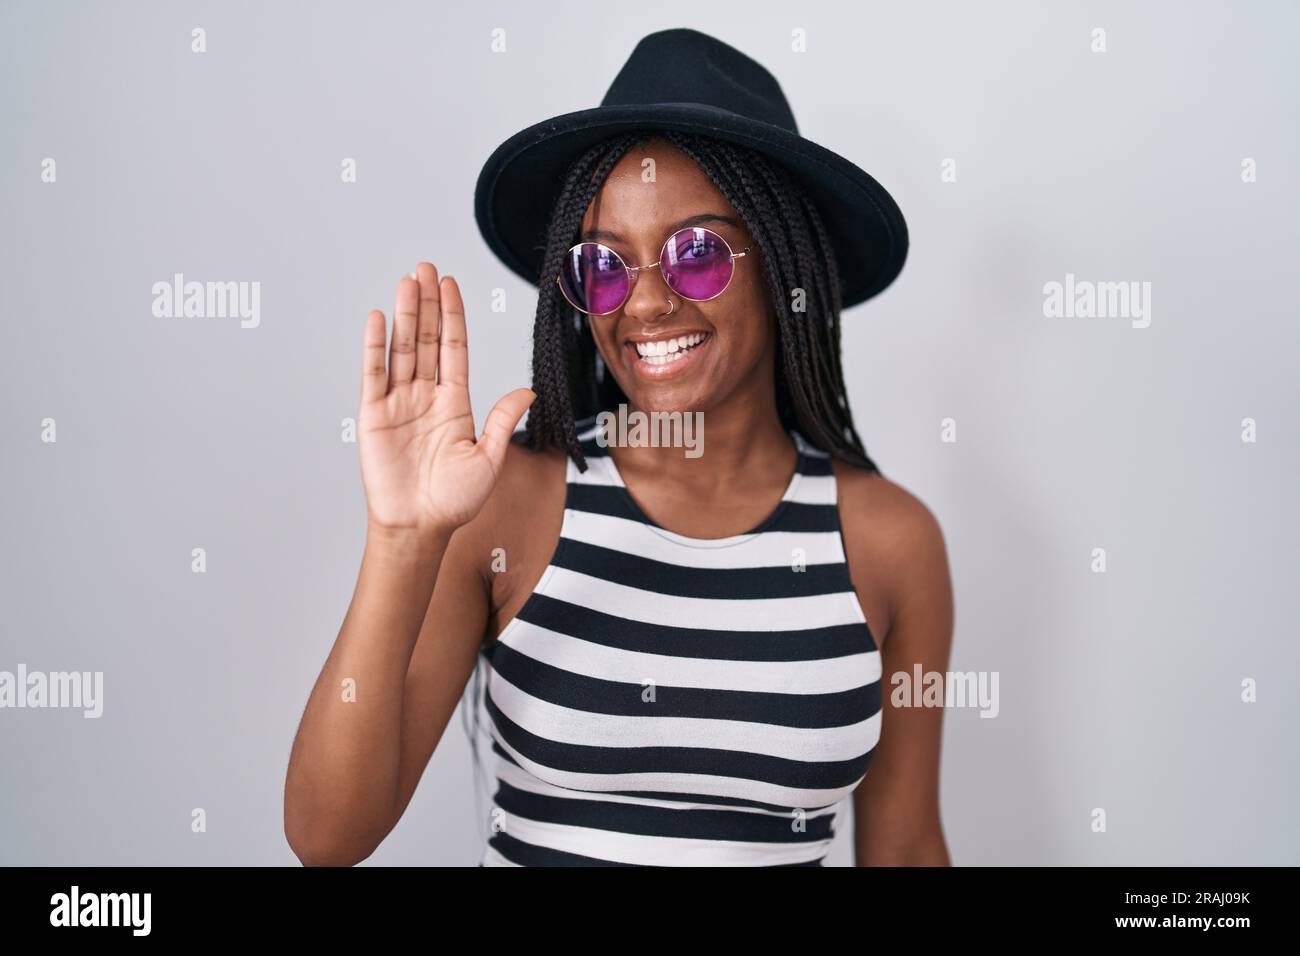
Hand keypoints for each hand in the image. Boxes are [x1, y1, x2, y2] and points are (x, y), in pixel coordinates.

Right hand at [356, 263, 534, 536]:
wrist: (419, 527)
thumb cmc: (455, 501)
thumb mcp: (489, 459)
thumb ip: (503, 421)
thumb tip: (528, 390)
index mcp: (455, 403)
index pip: (454, 348)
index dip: (453, 315)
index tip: (451, 284)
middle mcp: (426, 396)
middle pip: (427, 339)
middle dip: (428, 303)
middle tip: (426, 267)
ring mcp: (398, 403)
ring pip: (402, 349)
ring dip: (405, 315)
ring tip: (407, 281)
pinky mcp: (373, 415)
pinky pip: (374, 374)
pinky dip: (375, 346)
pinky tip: (378, 318)